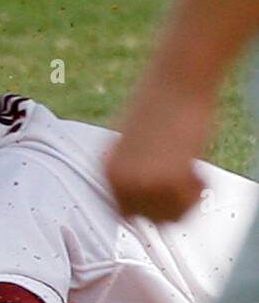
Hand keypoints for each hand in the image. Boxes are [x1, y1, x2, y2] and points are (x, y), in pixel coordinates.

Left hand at [105, 85, 213, 221]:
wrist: (175, 83)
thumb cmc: (157, 108)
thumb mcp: (131, 144)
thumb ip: (130, 173)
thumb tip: (141, 204)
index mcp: (104, 170)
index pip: (123, 213)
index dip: (149, 206)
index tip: (165, 193)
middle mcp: (118, 180)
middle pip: (149, 219)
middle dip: (170, 203)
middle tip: (182, 177)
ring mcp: (142, 182)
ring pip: (171, 218)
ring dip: (186, 198)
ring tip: (189, 169)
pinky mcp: (169, 179)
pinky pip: (189, 206)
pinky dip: (198, 189)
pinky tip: (196, 166)